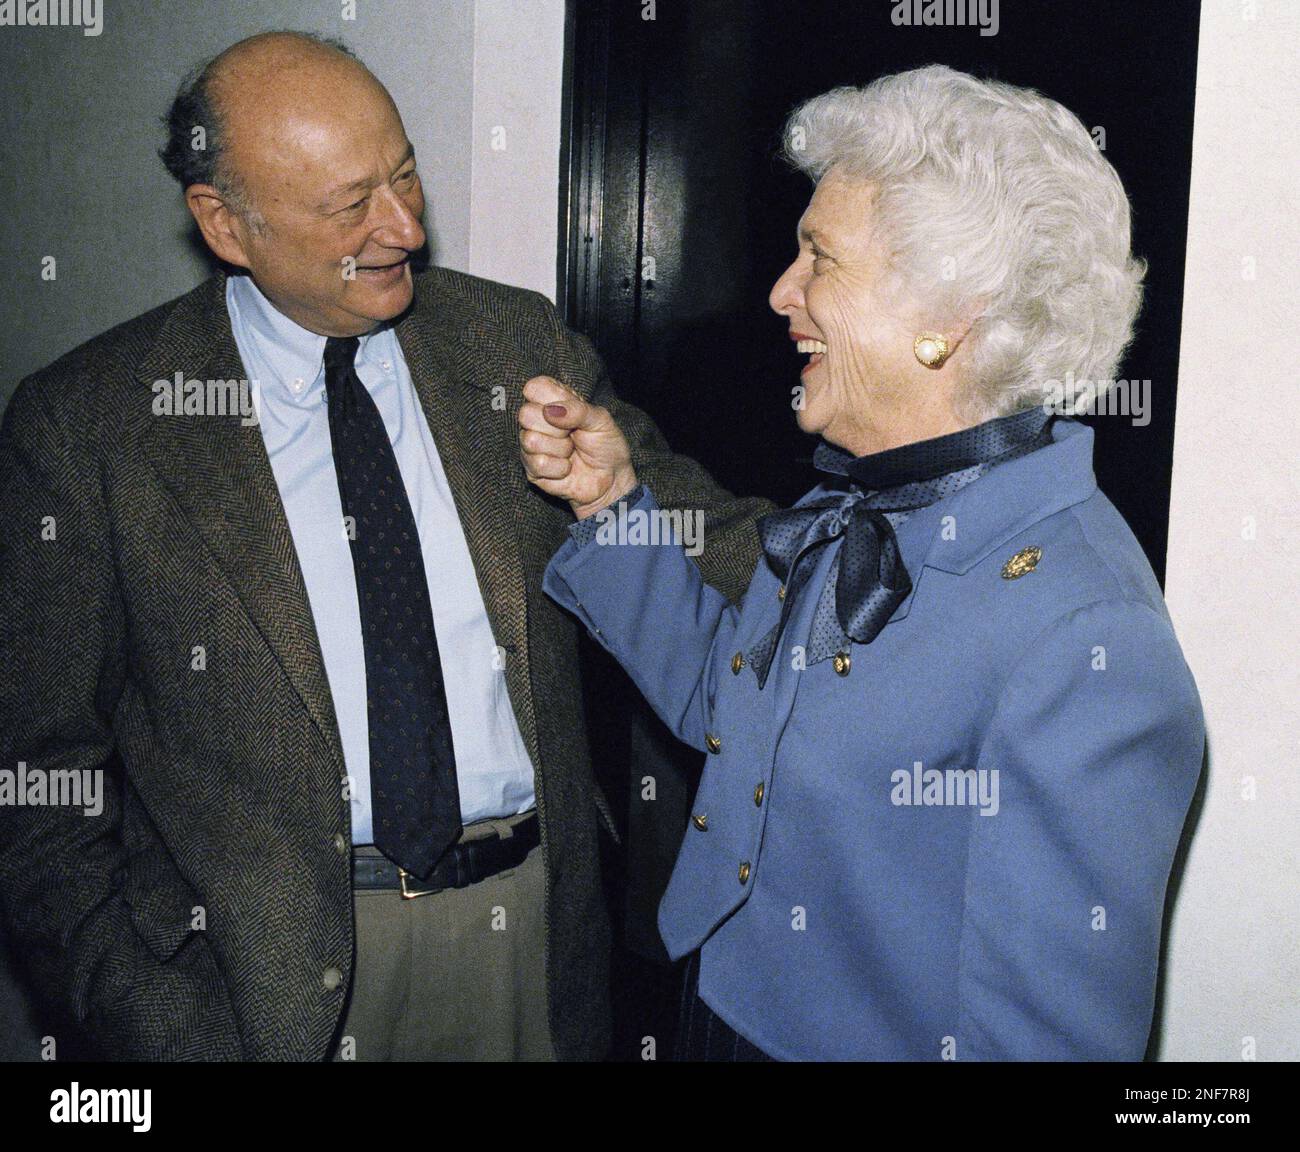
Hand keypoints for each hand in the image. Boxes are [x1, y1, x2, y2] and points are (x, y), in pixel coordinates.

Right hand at [519, 375, 638, 518]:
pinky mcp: (532, 470)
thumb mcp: (600, 420)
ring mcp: (531, 445)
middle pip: (526, 414)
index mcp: (552, 401)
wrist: (611, 478)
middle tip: (571, 434)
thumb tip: (550, 410)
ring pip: (531, 440)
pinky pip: (539, 464)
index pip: (534, 387)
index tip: (571, 411)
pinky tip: (567, 467)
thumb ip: (577, 410)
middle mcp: (537, 421)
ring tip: (571, 451)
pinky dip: (560, 468)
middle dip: (556, 427)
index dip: (551, 399)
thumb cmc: (606, 445)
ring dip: (560, 449)